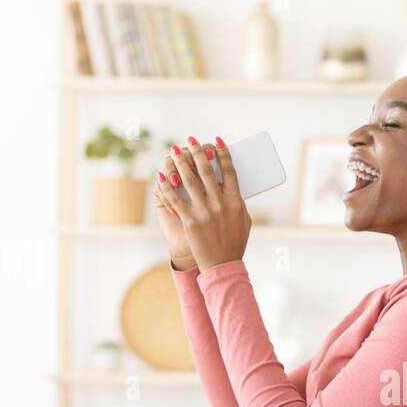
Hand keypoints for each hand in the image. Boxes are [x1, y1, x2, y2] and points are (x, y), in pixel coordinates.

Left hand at [156, 135, 251, 271]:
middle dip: (198, 152)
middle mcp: (220, 205)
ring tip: (175, 151)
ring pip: (190, 181)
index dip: (223, 153)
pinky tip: (163, 175)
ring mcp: (205, 212)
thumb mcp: (244, 220)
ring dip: (181, 162)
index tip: (216, 140)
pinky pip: (176, 199)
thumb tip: (230, 183)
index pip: (230, 171)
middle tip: (191, 141)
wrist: (223, 265)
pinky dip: (168, 186)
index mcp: (236, 202)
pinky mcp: (190, 221)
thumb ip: (238, 201)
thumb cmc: (234, 243)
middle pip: (207, 171)